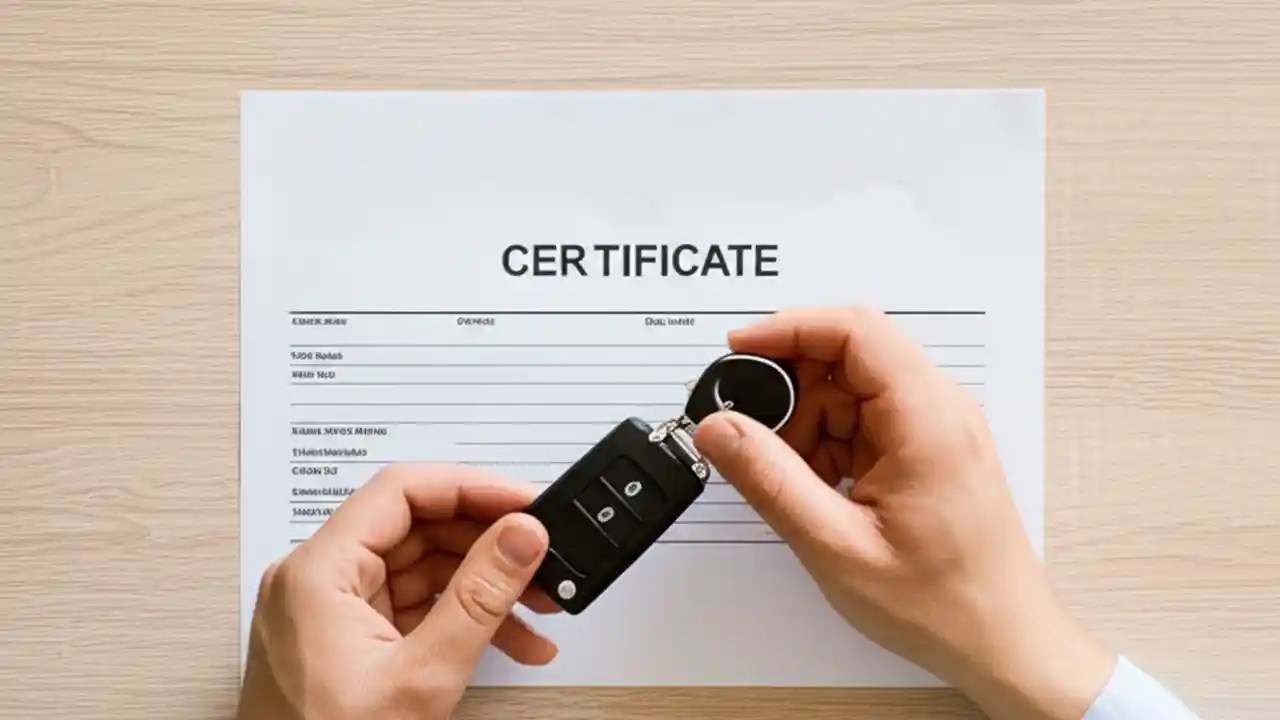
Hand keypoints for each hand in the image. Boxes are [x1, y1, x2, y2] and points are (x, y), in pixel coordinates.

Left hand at [237, 464, 558, 719]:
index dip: (470, 487)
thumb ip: (478, 597)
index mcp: (317, 573)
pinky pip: (412, 606)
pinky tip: (508, 638)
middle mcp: (316, 581)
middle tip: (541, 557)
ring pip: (421, 569)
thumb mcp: (422, 675)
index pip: (401, 492)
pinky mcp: (345, 639)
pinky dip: (460, 618)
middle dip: (487, 544)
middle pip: (416, 528)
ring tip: (538, 606)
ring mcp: (328, 611)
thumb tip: (520, 535)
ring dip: (483, 586)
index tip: (522, 500)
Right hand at [692, 307, 1114, 719]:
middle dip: (791, 390)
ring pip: (850, 391)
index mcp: (927, 418)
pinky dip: (828, 447)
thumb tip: (718, 428)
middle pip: (848, 356)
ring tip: (797, 484)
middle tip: (755, 436)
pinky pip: (864, 422)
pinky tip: (820, 492)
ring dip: (808, 426)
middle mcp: (938, 410)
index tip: (739, 349)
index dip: (787, 329)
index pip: (853, 330)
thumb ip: (770, 480)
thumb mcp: (836, 545)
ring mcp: (936, 428)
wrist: (1002, 644)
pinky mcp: (928, 449)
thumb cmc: (943, 605)